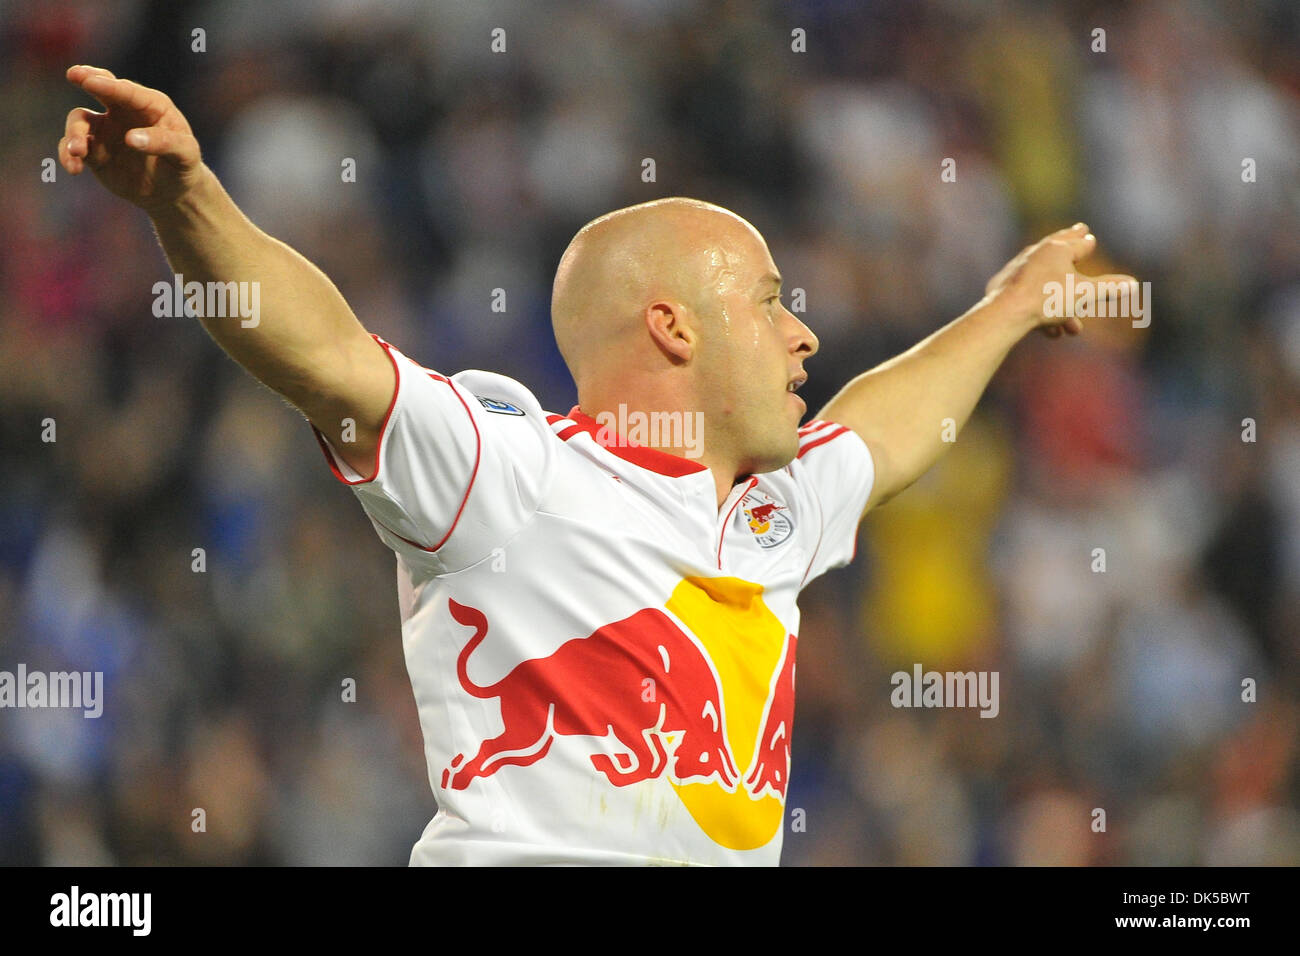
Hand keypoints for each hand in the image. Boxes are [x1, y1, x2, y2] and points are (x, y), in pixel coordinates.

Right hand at [58, 65, 203, 213]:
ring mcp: (105, 130)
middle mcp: (123, 111)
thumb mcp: (186, 155)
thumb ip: (164, 143)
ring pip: (79, 120)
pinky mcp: (93, 151)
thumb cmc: (183, 167)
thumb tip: (131, 138)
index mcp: (150, 105)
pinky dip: (68, 155)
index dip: (109, 85)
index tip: (90, 81)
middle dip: (86, 78)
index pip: (128, 91)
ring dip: (74, 133)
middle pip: (100, 88)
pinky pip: (73, 148)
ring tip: (78, 152)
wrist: (172, 192)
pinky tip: (74, 168)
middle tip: (73, 75)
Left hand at [983, 223, 1138, 338]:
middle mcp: (1035, 255)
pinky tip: (1052, 333)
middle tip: (1077, 232)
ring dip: (1062, 305)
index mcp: (1056, 249)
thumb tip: (1133, 284)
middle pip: (1057, 250)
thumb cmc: (1047, 298)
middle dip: (1070, 247)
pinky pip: (1028, 299)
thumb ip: (1109, 288)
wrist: (1005, 313)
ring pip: (1045, 284)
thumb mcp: (1085, 293)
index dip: (1084, 241)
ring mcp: (1017, 271)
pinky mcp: (1003, 289)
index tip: (1086, 233)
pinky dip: (1043, 314)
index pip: (1076, 242)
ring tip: (1073, 326)